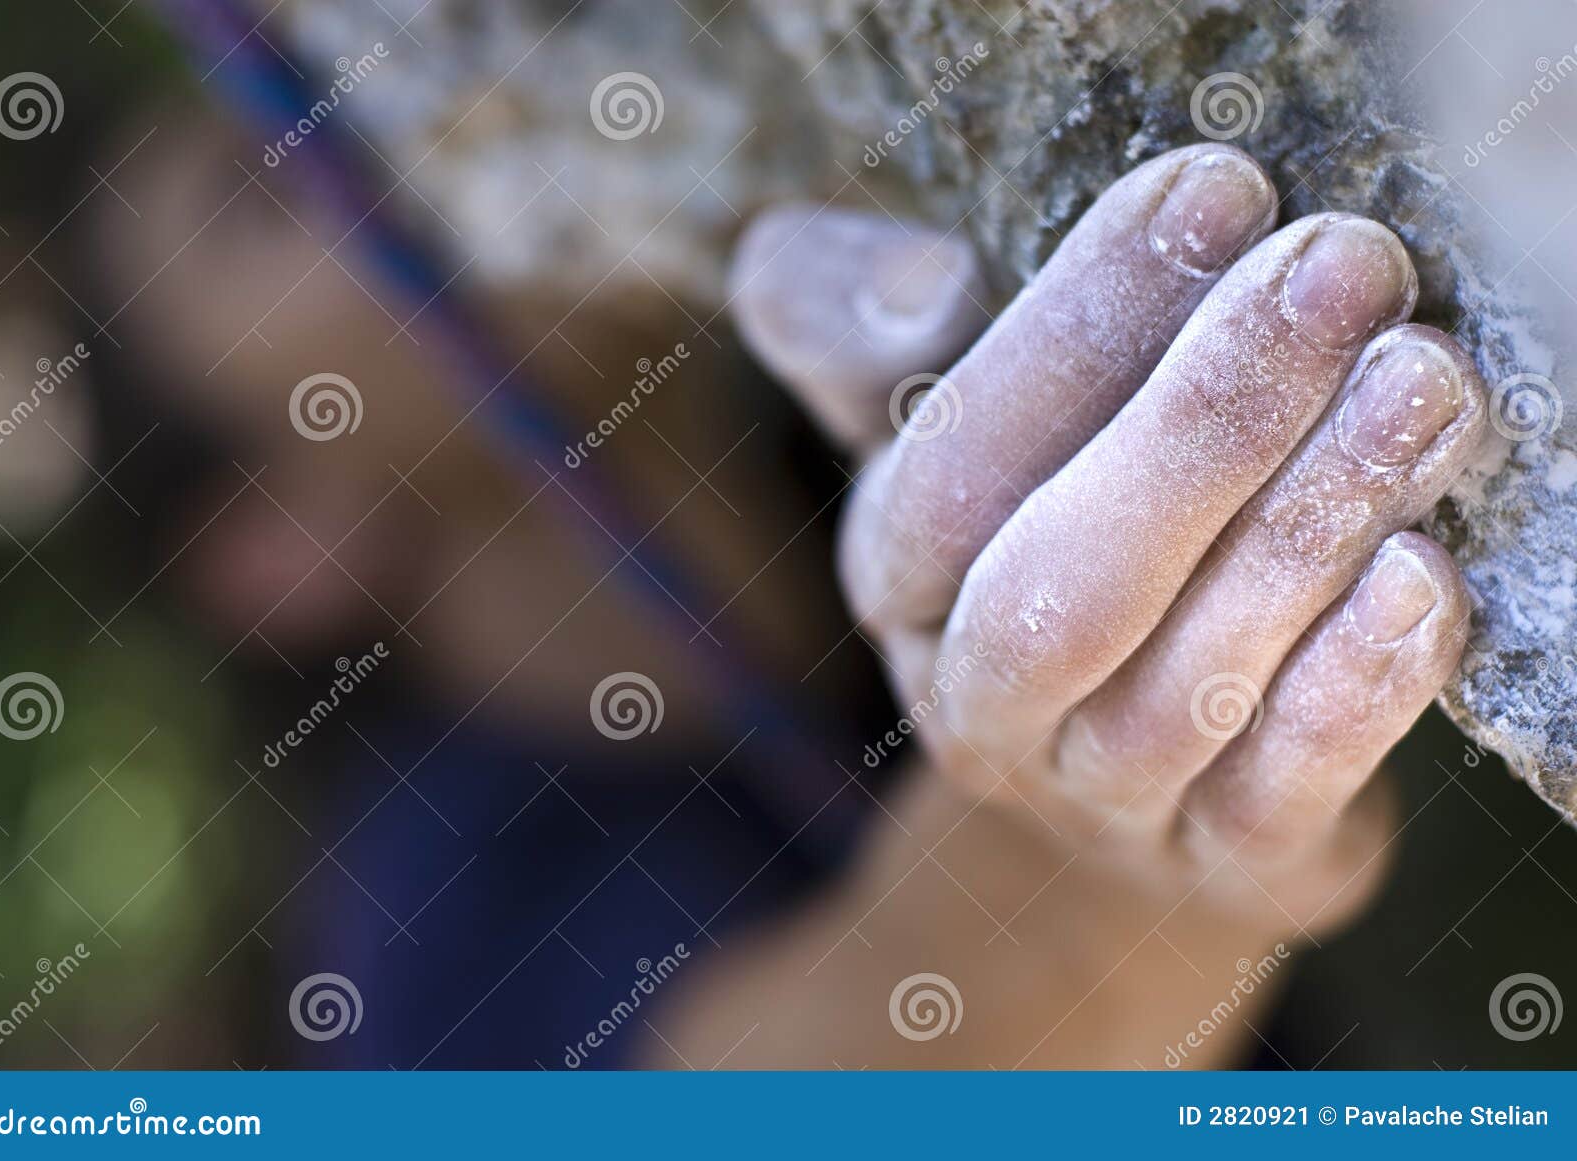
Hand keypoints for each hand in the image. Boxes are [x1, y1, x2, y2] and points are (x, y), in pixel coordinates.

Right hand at [729, 144, 1484, 939]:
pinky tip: (1424, 577)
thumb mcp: (944, 429)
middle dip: (1204, 421)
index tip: (1211, 194)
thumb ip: (874, 333)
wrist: (1131, 777)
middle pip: (1063, 589)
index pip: (949, 470)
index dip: (1074, 333)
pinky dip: (1351, 692)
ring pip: (1188, 688)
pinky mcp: (1228, 865)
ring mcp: (1101, 801)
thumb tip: (928, 287)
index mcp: (901, 579)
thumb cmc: (1051, 542)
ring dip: (1306, 529)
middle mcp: (981, 704)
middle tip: (1342, 267)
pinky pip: (1281, 794)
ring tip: (1419, 382)